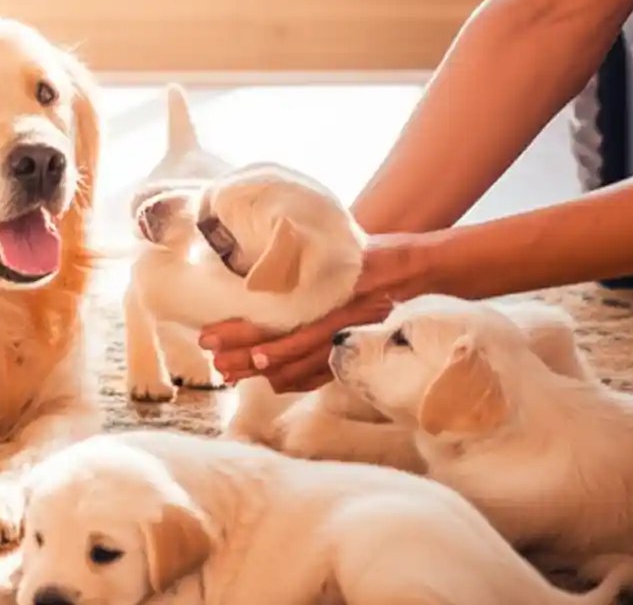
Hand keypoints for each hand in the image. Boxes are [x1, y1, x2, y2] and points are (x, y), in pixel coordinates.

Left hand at [199, 234, 430, 392]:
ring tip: (233, 375)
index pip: (275, 318)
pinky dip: (297, 378)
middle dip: (244, 355)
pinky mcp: (356, 349)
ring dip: (264, 371)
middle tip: (214, 360)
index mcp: (327, 292)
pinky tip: (274, 382)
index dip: (241, 330)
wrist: (421, 269)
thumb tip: (257, 266)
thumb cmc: (373, 255)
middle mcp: (336, 319)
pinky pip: (321, 372)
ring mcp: (347, 337)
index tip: (211, 335)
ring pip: (299, 363)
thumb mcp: (337, 250)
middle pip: (282, 345)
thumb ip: (300, 263)